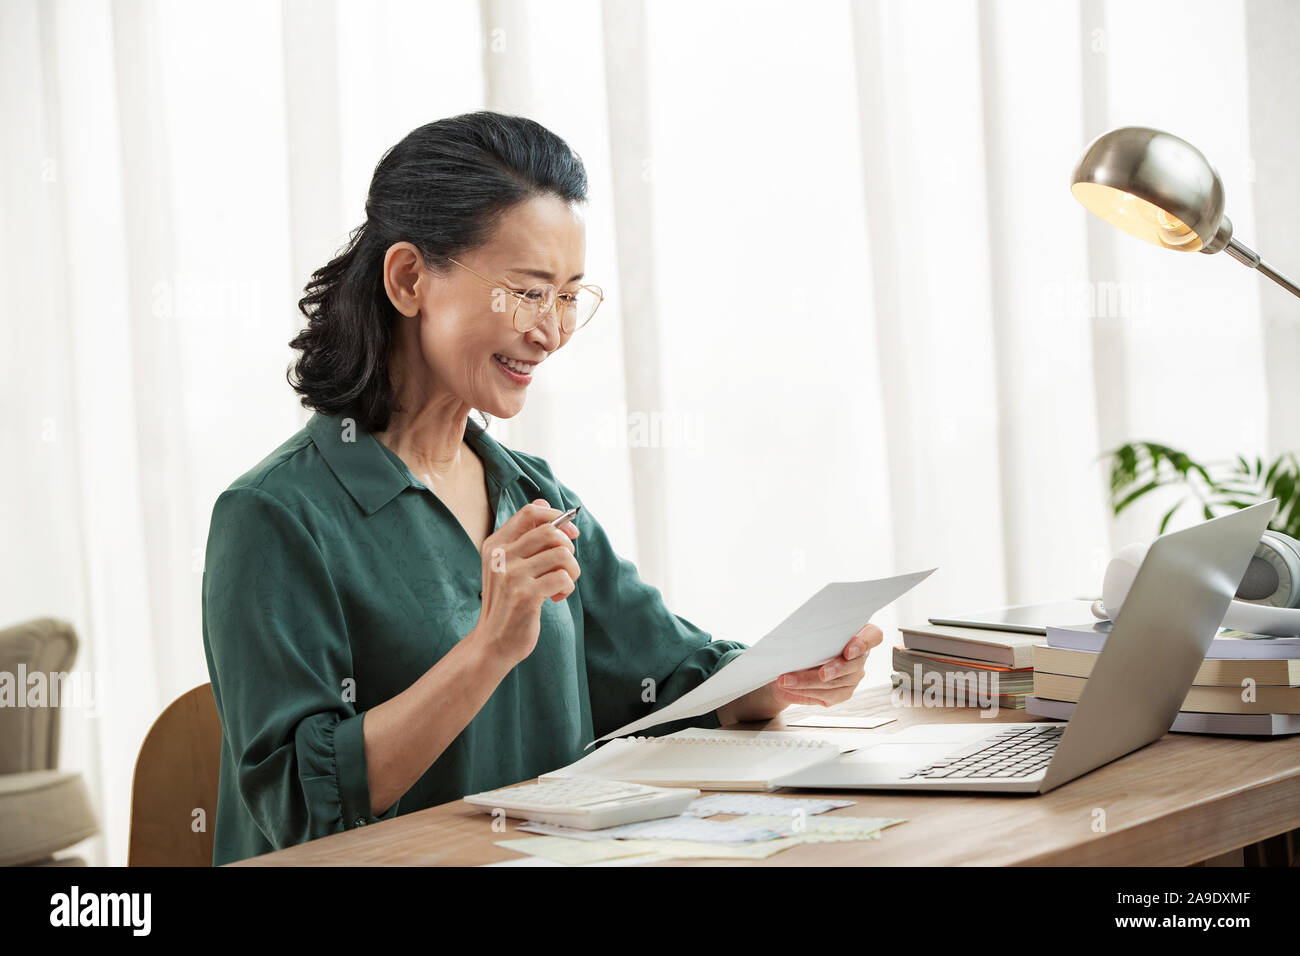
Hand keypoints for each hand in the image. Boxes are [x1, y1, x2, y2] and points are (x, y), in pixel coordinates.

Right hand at [472, 498, 580, 666]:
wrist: (492, 642)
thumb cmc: (506, 602)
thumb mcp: (507, 565)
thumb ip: (524, 536)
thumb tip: (544, 503)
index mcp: (495, 544)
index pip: (530, 513)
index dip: (557, 517)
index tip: (570, 532)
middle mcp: (501, 556)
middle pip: (551, 532)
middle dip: (568, 549)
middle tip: (565, 566)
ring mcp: (512, 575)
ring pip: (563, 555)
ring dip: (571, 571)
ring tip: (561, 585)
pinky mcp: (526, 596)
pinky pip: (564, 578)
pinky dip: (567, 588)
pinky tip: (556, 598)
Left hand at [773, 621, 883, 706]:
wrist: (795, 659)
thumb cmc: (807, 637)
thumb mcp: (810, 627)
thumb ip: (812, 628)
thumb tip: (797, 630)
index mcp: (859, 633)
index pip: (873, 636)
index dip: (863, 644)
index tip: (848, 651)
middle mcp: (860, 657)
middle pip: (854, 664)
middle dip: (835, 669)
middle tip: (821, 673)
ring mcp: (853, 676)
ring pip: (836, 683)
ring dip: (808, 683)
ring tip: (786, 681)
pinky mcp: (842, 692)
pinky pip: (826, 695)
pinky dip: (804, 692)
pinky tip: (789, 688)